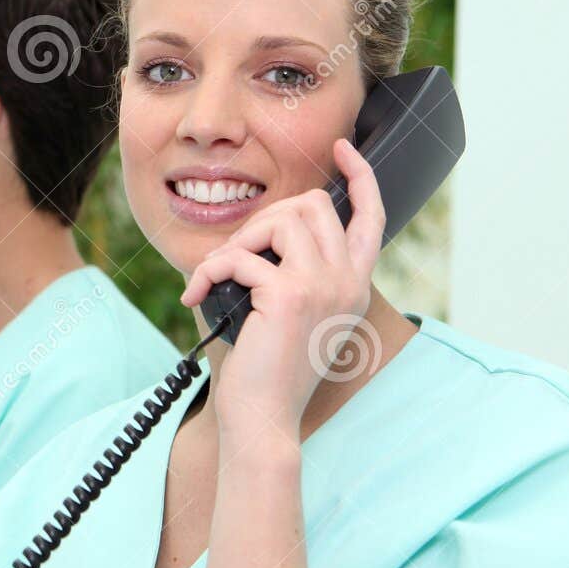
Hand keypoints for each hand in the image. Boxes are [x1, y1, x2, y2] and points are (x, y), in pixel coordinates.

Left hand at [179, 138, 384, 442]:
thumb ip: (293, 269)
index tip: (342, 148)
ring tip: (217, 276)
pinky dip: (209, 271)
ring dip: (237, 242)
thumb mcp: (292, 312)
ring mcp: (324, 285)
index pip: (371, 217)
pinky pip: (240, 257)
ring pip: (279, 220)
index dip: (361, 176)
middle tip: (237, 257)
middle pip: (312, 205)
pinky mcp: (290, 294)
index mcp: (353, 285)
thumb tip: (264, 226)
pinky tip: (197, 295)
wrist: (263, 419)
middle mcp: (348, 281)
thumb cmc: (267, 370)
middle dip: (266, 219)